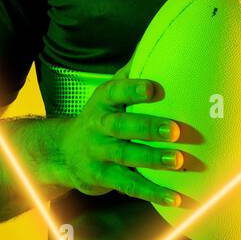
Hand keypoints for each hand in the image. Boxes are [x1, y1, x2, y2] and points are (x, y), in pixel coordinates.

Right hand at [54, 64, 185, 206]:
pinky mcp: (101, 178)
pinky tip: (175, 197)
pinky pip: (128, 185)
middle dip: (147, 128)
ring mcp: (98, 153)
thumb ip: (130, 74)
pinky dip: (152, 192)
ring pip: (125, 157)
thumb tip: (157, 42)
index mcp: (103, 101)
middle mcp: (98, 126)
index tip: (153, 88)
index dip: (133, 90)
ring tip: (178, 161)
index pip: (116, 91)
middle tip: (174, 130)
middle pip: (121, 126)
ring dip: (152, 160)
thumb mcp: (109, 93)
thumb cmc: (101, 117)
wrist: (62, 152)